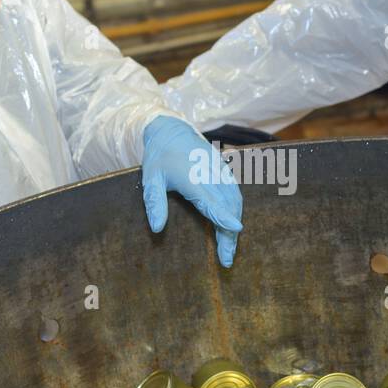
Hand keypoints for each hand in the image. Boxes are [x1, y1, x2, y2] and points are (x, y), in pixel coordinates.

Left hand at [141, 115, 243, 266]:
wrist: (171, 129)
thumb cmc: (159, 156)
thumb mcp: (151, 179)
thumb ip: (154, 203)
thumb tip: (157, 229)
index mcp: (193, 178)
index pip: (212, 201)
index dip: (224, 216)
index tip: (236, 230)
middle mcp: (211, 174)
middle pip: (227, 207)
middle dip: (229, 234)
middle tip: (226, 258)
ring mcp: (220, 171)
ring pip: (235, 200)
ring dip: (234, 223)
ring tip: (229, 246)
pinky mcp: (224, 169)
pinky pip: (235, 192)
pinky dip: (236, 210)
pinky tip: (232, 223)